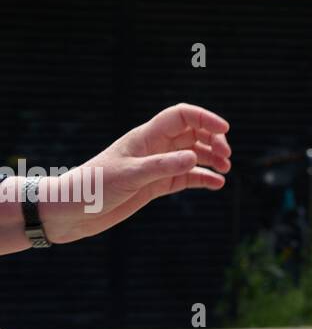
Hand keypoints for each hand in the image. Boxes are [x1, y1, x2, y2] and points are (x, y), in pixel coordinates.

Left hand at [40, 103, 230, 244]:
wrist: (69, 212)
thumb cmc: (93, 187)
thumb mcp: (129, 176)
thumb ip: (162, 166)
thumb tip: (194, 157)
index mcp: (147, 137)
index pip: (182, 116)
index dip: (205, 118)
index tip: (224, 129)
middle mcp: (155, 148)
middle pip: (193, 133)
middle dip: (213, 140)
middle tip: (225, 156)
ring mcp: (157, 166)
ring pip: (193, 154)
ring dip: (211, 158)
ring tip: (225, 169)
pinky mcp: (156, 185)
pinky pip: (187, 177)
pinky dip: (204, 178)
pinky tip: (216, 184)